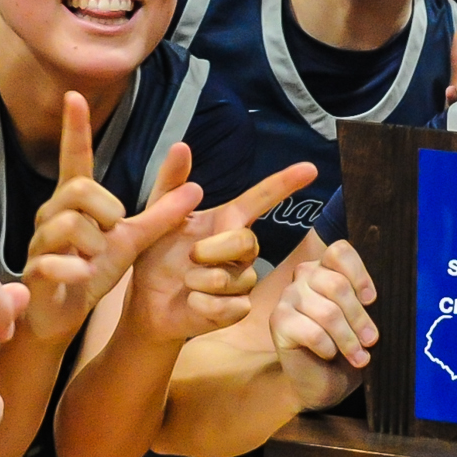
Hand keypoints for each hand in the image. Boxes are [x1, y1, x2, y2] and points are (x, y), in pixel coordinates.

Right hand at [19, 93, 203, 341]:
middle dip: (105, 210)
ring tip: (93, 260)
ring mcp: (39, 241)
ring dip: (93, 245)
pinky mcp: (34, 270)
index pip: (75, 158)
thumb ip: (162, 215)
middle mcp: (52, 214)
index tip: (73, 95)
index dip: (75, 128)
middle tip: (111, 231)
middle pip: (79, 189)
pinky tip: (81, 277)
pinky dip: (77, 271)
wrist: (62, 315)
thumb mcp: (132, 240)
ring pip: (70, 225)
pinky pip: (57, 261)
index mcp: (75, 202)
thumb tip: (197, 187)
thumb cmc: (91, 270)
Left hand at [122, 155, 319, 342]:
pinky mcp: (236, 310)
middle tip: (190, 255)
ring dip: (202, 280)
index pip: (261, 198)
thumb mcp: (157, 216)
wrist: (146, 304)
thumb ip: (171, 183)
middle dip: (215, 248)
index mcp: (226, 222)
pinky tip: (191, 302)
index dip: (285, 182)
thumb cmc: (155, 256)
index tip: (310, 168)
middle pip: (247, 242)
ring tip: (185, 282)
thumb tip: (181, 145)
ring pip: (237, 278)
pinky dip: (203, 304)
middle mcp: (240, 250)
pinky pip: (231, 307)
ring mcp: (242, 281)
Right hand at [270, 240, 377, 410]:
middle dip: (359, 317)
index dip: (359, 274)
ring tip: (359, 357)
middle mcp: (304, 276)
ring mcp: (288, 297)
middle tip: (371, 339)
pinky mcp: (278, 321)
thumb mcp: (360, 321)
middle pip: (337, 285)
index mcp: (326, 268)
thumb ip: (365, 304)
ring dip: (348, 339)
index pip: (340, 252)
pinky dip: (327, 347)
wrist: (319, 381)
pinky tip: (330, 354)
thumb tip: (379, 301)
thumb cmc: (344, 346)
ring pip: (327, 312)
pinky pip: (311, 332)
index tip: (371, 300)